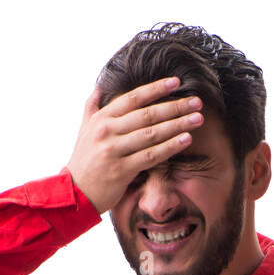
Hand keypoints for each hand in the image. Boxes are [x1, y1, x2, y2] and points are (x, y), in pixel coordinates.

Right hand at [65, 76, 203, 214]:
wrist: (75, 192)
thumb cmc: (84, 160)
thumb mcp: (84, 129)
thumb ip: (92, 107)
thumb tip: (99, 87)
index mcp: (101, 118)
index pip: (133, 98)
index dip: (156, 88)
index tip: (176, 82)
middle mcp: (107, 131)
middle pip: (147, 114)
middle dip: (175, 106)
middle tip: (196, 102)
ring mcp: (114, 150)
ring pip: (152, 133)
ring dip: (178, 124)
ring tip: (198, 119)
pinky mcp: (122, 169)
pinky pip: (151, 155)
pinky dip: (170, 147)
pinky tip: (186, 139)